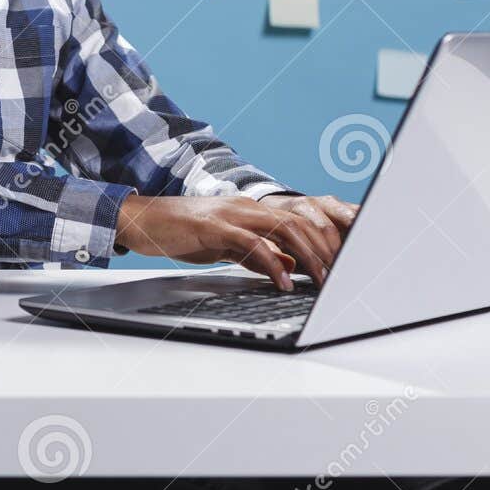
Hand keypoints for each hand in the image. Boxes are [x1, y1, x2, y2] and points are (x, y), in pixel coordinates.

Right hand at [114, 193, 358, 289]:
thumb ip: (258, 253)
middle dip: (327, 248)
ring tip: (323, 280)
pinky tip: (282, 282)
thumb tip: (289, 266)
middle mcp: (248, 207)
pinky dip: (271, 263)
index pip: (301, 219)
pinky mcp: (214, 227)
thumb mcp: (227, 245)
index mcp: (253, 210)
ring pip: (283, 227)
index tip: (347, 260)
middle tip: (343, 274)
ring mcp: (232, 214)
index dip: (327, 237)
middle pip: (301, 221)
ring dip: (309, 255)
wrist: (142, 221)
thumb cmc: (182, 233)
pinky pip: (251, 243)